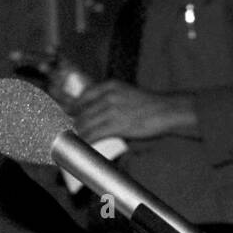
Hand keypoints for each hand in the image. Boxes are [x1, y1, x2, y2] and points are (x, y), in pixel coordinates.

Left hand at [72, 81, 197, 142]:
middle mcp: (107, 96)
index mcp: (108, 86)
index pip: (80, 98)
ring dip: (76, 135)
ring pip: (84, 124)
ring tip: (71, 141)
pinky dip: (85, 141)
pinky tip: (81, 146)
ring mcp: (111, 110)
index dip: (69, 110)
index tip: (64, 118)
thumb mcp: (124, 93)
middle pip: (79, 112)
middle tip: (66, 133)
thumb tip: (85, 113)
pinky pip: (93, 135)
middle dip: (70, 124)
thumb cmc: (147, 105)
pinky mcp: (116, 125)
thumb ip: (106, 99)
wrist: (169, 111)